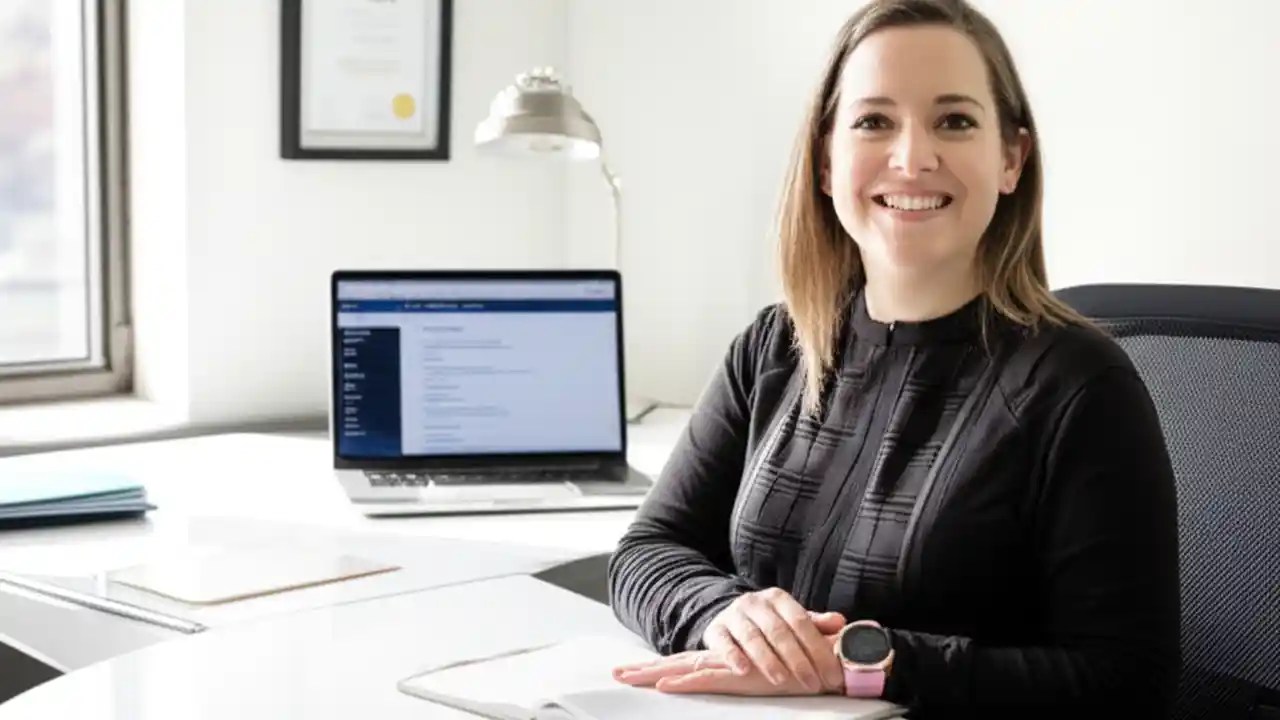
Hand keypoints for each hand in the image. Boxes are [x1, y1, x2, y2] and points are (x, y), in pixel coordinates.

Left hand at [612, 627, 843, 696]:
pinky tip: (664, 685)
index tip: (637, 670)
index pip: (692, 660)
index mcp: (732, 656)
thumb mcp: (779, 667)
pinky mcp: (743, 673)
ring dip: (653, 673)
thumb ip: (768, 663)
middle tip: (616, 674)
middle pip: (679, 662)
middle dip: (646, 669)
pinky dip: (686, 681)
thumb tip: (755, 672)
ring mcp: (733, 662)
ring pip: (685, 668)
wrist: (833, 658)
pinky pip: (709, 678)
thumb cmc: (808, 662)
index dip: (666, 666)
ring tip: (625, 678)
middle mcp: (727, 656)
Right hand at [702, 589, 847, 692]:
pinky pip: (724, 643)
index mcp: (779, 598)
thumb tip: (840, 622)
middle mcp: (755, 602)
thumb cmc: (768, 623)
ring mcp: (734, 615)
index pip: (801, 622)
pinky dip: (733, 657)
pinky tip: (744, 671)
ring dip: (768, 660)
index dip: (817, 649)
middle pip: (779, 631)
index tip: (830, 673)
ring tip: (781, 680)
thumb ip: (816, 623)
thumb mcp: (792, 620)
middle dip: (797, 660)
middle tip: (811, 683)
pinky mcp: (715, 629)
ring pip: (752, 637)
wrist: (729, 617)